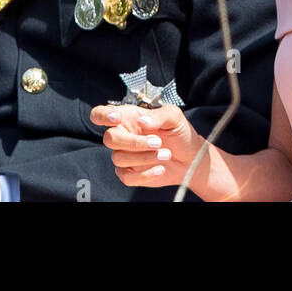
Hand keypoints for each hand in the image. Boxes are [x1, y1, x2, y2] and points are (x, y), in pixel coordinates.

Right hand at [90, 104, 206, 187]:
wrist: (189, 157)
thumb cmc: (179, 133)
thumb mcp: (174, 117)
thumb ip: (159, 115)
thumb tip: (143, 121)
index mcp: (129, 118)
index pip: (102, 114)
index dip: (103, 115)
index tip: (115, 119)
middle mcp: (123, 135)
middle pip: (109, 138)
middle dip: (133, 142)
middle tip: (158, 142)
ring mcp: (124, 155)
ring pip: (119, 158)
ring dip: (144, 158)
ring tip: (166, 154)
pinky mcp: (130, 173)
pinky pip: (127, 177)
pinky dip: (144, 174)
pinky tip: (160, 168)